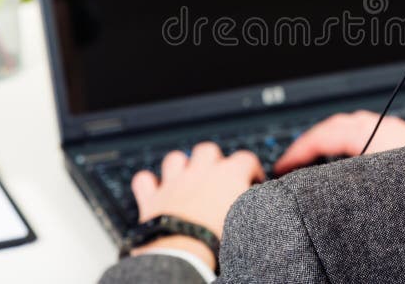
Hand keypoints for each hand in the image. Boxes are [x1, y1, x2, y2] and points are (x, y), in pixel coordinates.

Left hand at [129, 143, 264, 268]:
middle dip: (213, 160)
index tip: (253, 181)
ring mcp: (174, 182)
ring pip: (175, 159)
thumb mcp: (250, 218)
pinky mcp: (152, 198)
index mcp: (229, 174)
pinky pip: (144, 180)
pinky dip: (148, 183)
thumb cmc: (220, 239)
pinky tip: (154, 189)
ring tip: (186, 179)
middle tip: (217, 177)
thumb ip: (255, 202)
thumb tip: (260, 198)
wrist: (186, 253)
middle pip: (208, 150)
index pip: (246, 158)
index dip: (252, 169)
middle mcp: (201, 171)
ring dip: (180, 166)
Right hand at [273, 110, 404, 174]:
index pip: (326, 133)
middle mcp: (386, 128)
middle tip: (290, 166)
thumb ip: (344, 182)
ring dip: (327, 145)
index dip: (299, 150)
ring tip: (310, 166)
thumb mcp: (378, 184)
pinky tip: (343, 169)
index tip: (282, 166)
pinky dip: (345, 148)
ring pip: (352, 131)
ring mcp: (397, 134)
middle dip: (310, 144)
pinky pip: (366, 137)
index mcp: (377, 133)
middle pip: (337, 127)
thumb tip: (314, 185)